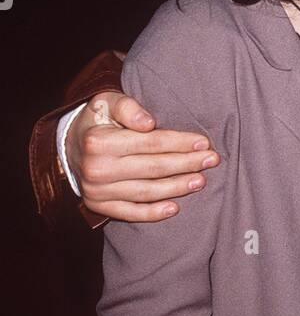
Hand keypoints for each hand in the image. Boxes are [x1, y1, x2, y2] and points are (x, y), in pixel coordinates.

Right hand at [67, 89, 219, 221]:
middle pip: (153, 168)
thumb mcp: (106, 102)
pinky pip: (130, 213)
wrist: (70, 146)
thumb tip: (148, 122)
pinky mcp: (99, 206)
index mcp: (99, 141)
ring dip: (176, 188)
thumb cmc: (97, 119)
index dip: (179, 143)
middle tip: (212, 160)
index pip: (150, 143)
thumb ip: (128, 107)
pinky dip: (153, 213)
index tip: (203, 142)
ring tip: (200, 181)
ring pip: (146, 192)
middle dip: (186, 164)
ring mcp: (97, 191)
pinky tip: (175, 207)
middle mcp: (96, 169)